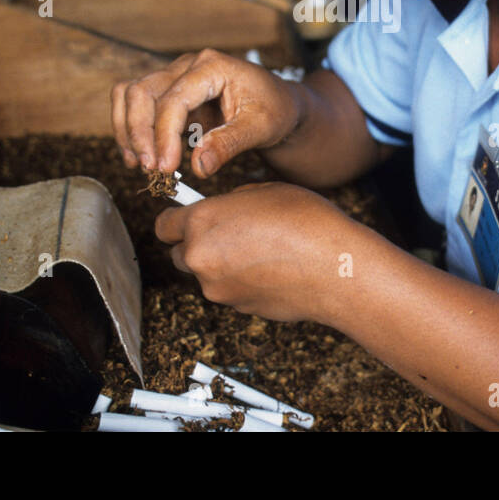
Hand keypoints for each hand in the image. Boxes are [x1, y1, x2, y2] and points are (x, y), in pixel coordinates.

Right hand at [110, 49, 302, 176]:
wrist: (279, 105)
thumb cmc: (275, 110)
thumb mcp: (261, 128)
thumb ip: (229, 144)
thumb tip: (198, 167)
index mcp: (212, 67)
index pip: (174, 99)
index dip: (164, 135)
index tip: (166, 168)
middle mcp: (188, 66)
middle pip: (142, 92)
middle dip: (139, 133)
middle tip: (150, 169)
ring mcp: (175, 77)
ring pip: (131, 95)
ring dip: (128, 130)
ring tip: (140, 165)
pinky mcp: (169, 93)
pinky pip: (137, 105)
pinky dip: (131, 129)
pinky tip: (140, 157)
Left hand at [154, 182, 358, 320]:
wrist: (335, 268)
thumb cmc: (306, 222)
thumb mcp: (264, 191)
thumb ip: (231, 203)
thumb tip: (222, 212)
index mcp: (202, 221)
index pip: (163, 225)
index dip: (177, 220)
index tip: (190, 217)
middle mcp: (201, 257)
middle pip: (180, 253)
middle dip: (198, 244)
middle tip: (230, 232)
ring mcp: (217, 288)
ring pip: (207, 274)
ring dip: (222, 263)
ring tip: (260, 250)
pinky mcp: (236, 308)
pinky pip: (229, 290)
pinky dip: (242, 281)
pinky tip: (271, 270)